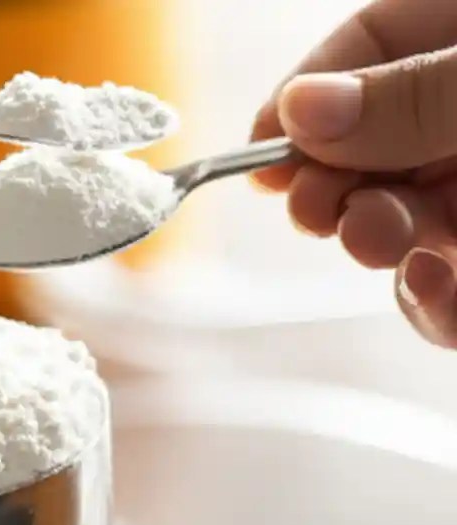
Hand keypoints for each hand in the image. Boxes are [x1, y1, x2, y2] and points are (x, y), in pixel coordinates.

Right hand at [250, 0, 456, 347]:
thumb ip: (417, 95)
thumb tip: (299, 112)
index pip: (366, 50)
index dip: (304, 103)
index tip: (258, 153)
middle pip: (375, 148)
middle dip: (337, 186)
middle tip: (319, 210)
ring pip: (410, 226)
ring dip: (379, 242)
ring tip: (378, 242)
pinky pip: (452, 290)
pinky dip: (435, 303)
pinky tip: (433, 287)